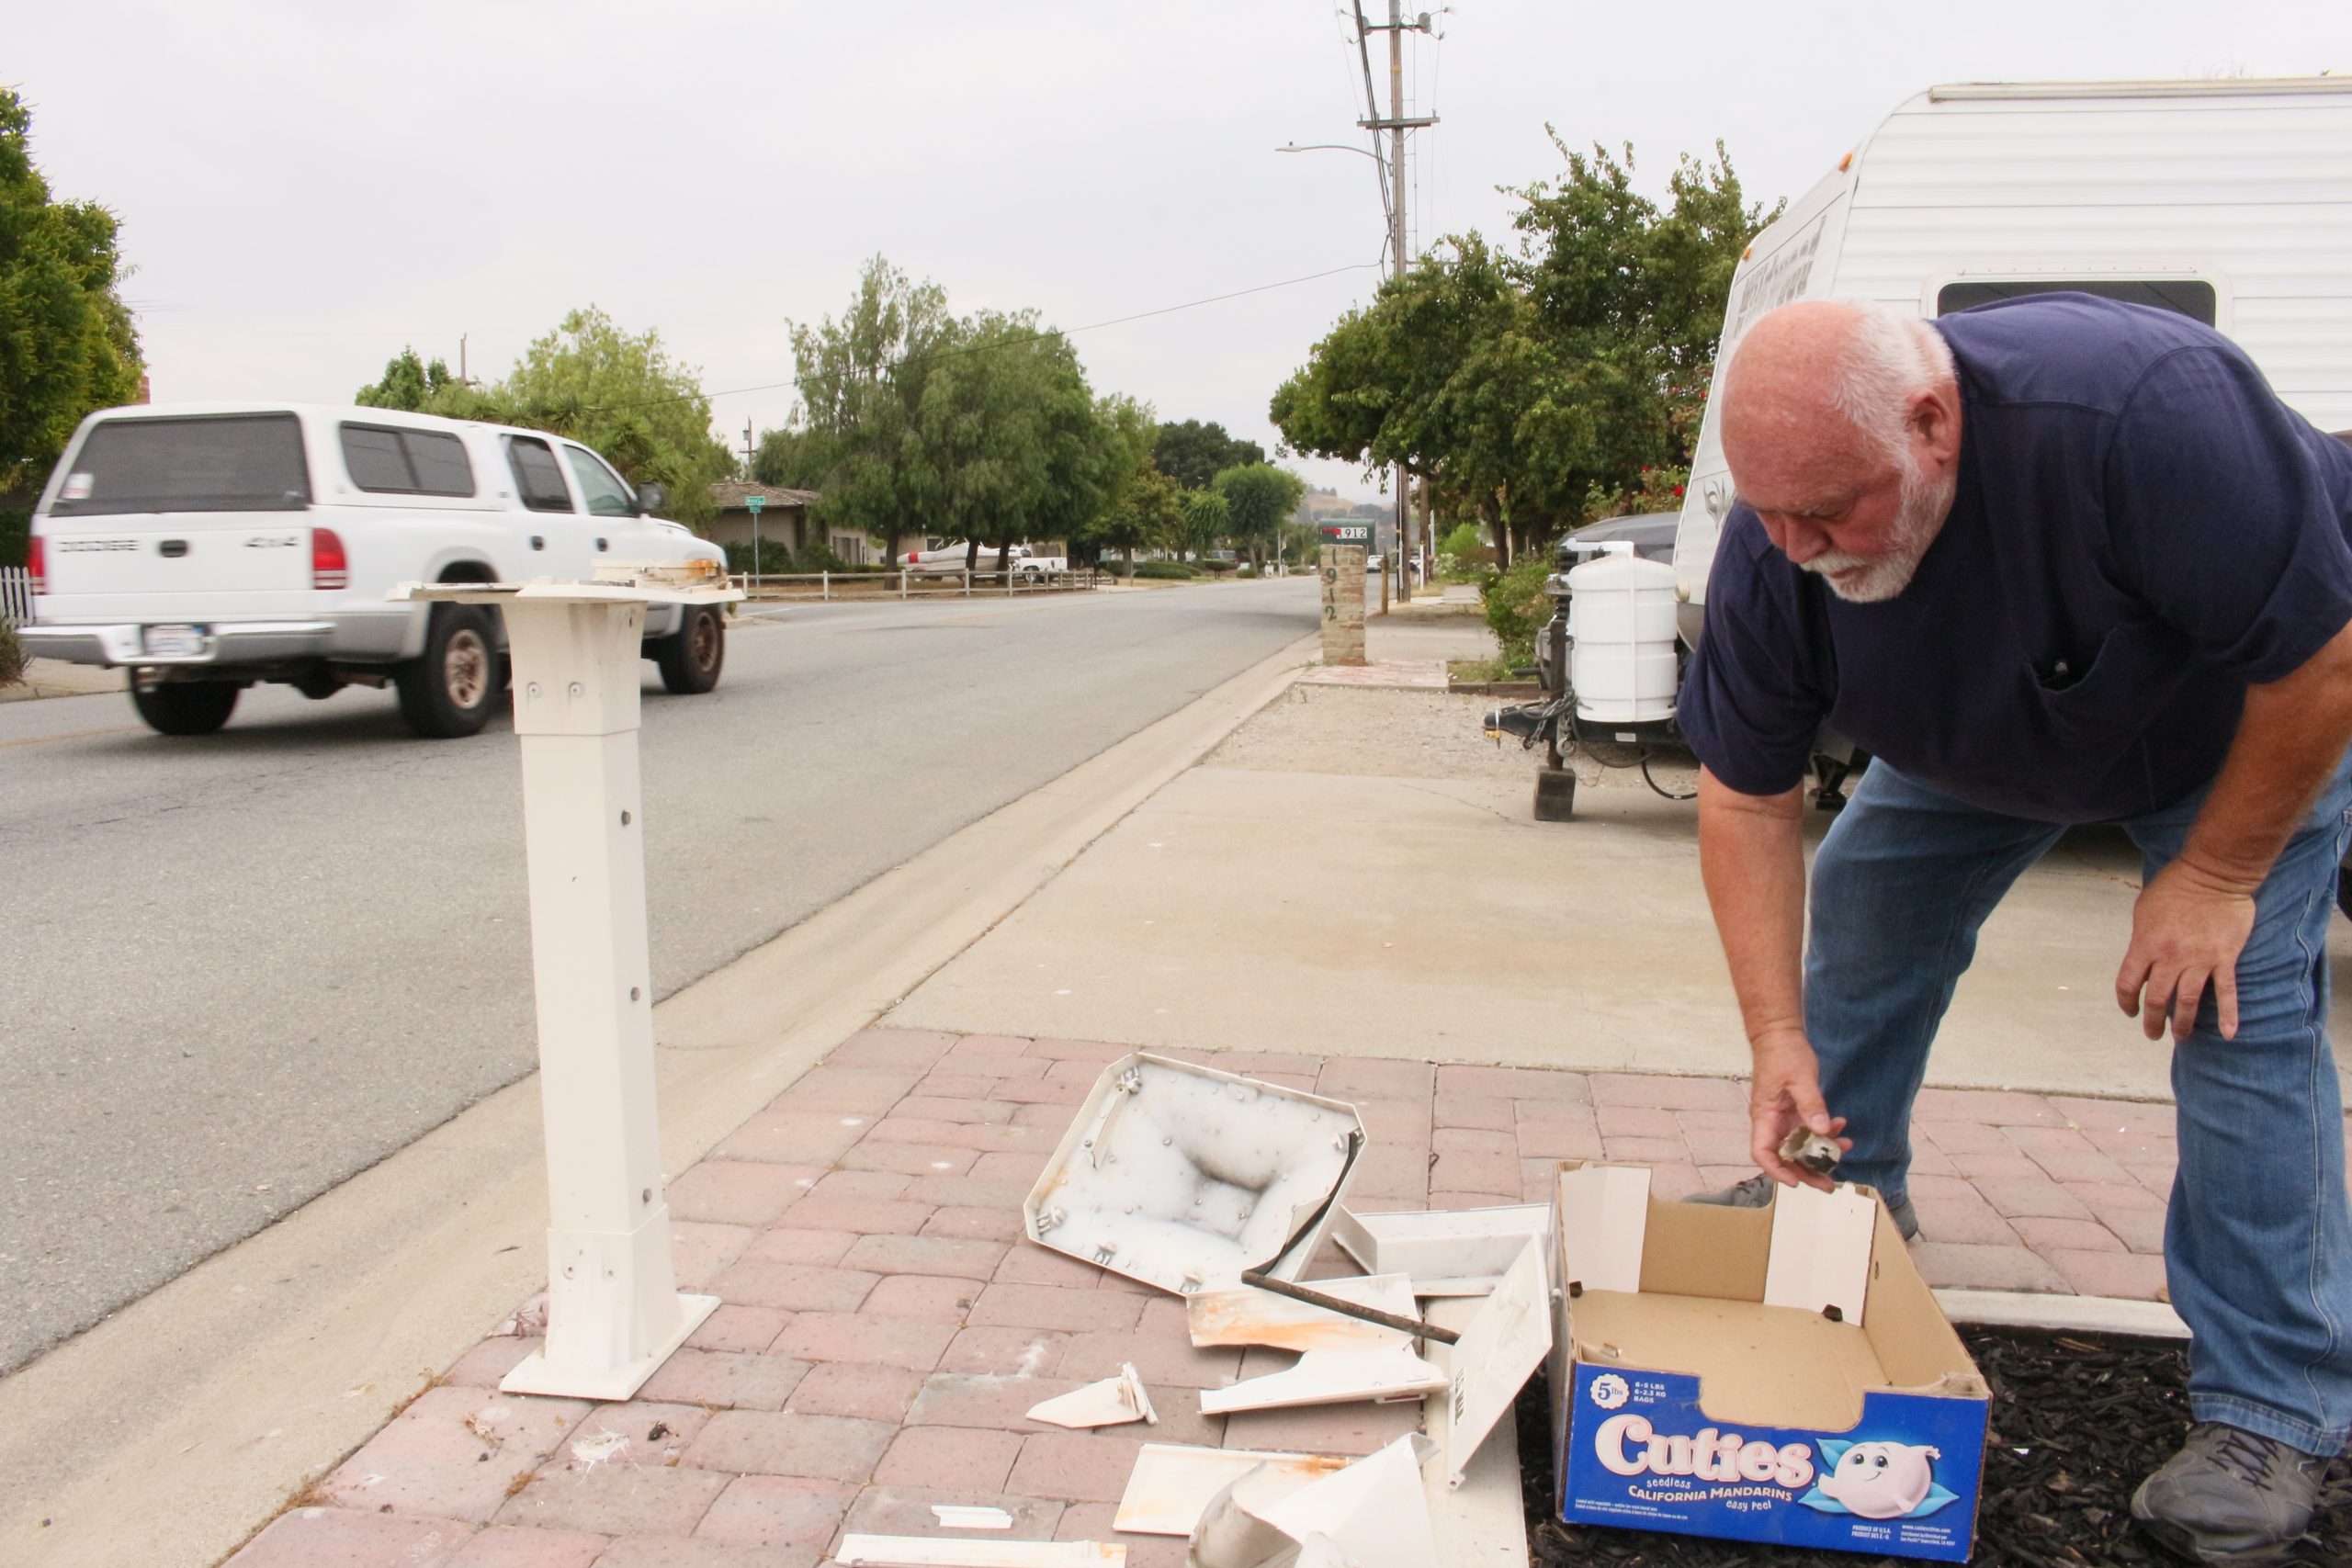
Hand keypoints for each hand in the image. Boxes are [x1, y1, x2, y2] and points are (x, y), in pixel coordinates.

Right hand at [1749, 1030, 1850, 1191]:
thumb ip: (1811, 1105)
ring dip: (1821, 1153)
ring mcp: (1784, 1118)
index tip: (1796, 1182)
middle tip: (1829, 1185)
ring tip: (1845, 1150)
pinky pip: (1809, 1130)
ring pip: (1800, 1146)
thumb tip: (1822, 1130)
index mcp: (1765, 1116)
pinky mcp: (1795, 1111)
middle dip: (1806, 1173)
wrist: (1780, 1034)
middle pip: (1784, 1157)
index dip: (1777, 1171)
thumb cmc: (1783, 1053)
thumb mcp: (1800, 1078)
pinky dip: (1825, 1132)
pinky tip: (1840, 1125)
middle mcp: (1772, 1122)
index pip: (1763, 1152)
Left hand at [2114, 857, 2257, 1041]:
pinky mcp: (2225, 959)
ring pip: (2187, 1002)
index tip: (2130, 1011)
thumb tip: (2142, 960)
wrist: (2213, 876)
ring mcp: (2199, 960)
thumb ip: (2142, 939)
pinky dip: (2227, 1015)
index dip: (2126, 1002)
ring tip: (2180, 1037)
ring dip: (2182, 1024)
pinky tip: (2227, 1034)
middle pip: (2156, 999)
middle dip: (2152, 1021)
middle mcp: (2170, 958)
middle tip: (2152, 1034)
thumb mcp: (2144, 911)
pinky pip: (2226, 992)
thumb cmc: (2174, 888)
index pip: (2128, 983)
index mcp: (2145, 945)